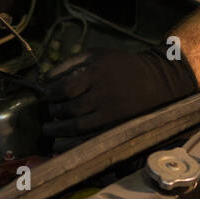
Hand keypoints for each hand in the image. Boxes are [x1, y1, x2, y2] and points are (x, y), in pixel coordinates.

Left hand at [42, 47, 197, 145]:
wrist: (154, 81)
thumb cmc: (119, 65)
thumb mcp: (95, 54)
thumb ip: (68, 64)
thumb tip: (45, 79)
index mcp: (95, 74)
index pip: (65, 88)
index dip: (51, 94)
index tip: (47, 95)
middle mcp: (102, 95)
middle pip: (69, 108)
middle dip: (54, 111)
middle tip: (50, 111)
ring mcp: (109, 114)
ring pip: (76, 126)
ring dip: (58, 130)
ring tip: (49, 129)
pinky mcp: (114, 127)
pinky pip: (88, 139)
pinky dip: (70, 144)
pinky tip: (59, 143)